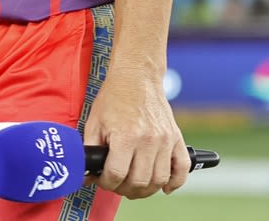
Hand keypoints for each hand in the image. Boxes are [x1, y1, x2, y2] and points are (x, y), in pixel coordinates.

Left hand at [82, 64, 188, 198]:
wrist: (136, 77)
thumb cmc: (114, 98)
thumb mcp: (94, 121)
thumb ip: (89, 148)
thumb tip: (85, 171)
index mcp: (125, 136)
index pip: (117, 174)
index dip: (106, 182)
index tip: (102, 180)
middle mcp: (148, 140)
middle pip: (139, 182)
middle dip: (123, 189)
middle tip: (116, 184)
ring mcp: (165, 140)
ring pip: (159, 180)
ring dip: (146, 190)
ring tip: (134, 186)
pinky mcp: (176, 138)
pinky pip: (182, 169)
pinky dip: (175, 183)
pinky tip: (164, 187)